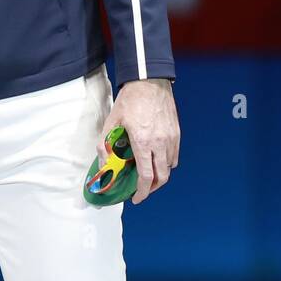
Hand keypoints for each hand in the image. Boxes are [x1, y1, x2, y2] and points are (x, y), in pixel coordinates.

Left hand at [100, 78, 178, 204]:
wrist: (150, 82)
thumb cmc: (130, 101)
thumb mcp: (111, 121)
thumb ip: (105, 144)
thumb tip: (103, 163)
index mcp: (143, 142)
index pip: (146, 177)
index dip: (142, 192)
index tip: (136, 198)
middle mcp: (160, 143)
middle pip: (162, 177)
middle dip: (152, 188)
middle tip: (141, 190)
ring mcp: (171, 139)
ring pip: (170, 168)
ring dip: (159, 176)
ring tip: (147, 175)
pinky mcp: (177, 134)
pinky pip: (174, 156)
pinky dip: (167, 163)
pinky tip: (156, 159)